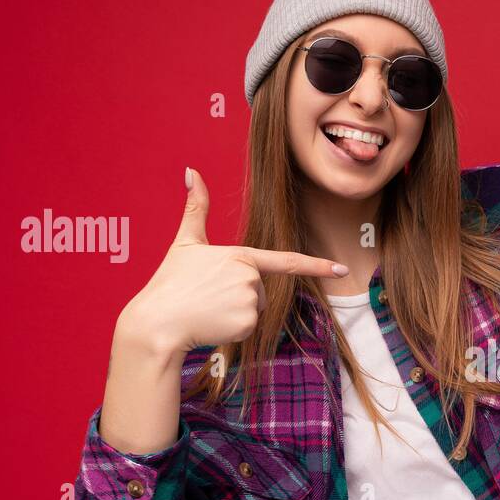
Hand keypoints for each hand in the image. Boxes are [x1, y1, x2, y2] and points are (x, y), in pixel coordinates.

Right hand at [119, 166, 348, 355]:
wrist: (157, 322)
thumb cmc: (170, 282)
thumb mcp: (185, 242)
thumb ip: (195, 208)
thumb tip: (192, 172)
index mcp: (240, 256)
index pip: (286, 261)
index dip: (317, 265)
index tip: (342, 269)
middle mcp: (250, 278)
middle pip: (259, 289)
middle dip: (239, 294)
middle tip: (207, 295)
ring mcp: (250, 302)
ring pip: (254, 309)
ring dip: (234, 311)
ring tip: (207, 308)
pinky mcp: (246, 325)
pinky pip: (248, 327)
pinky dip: (231, 328)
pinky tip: (211, 323)